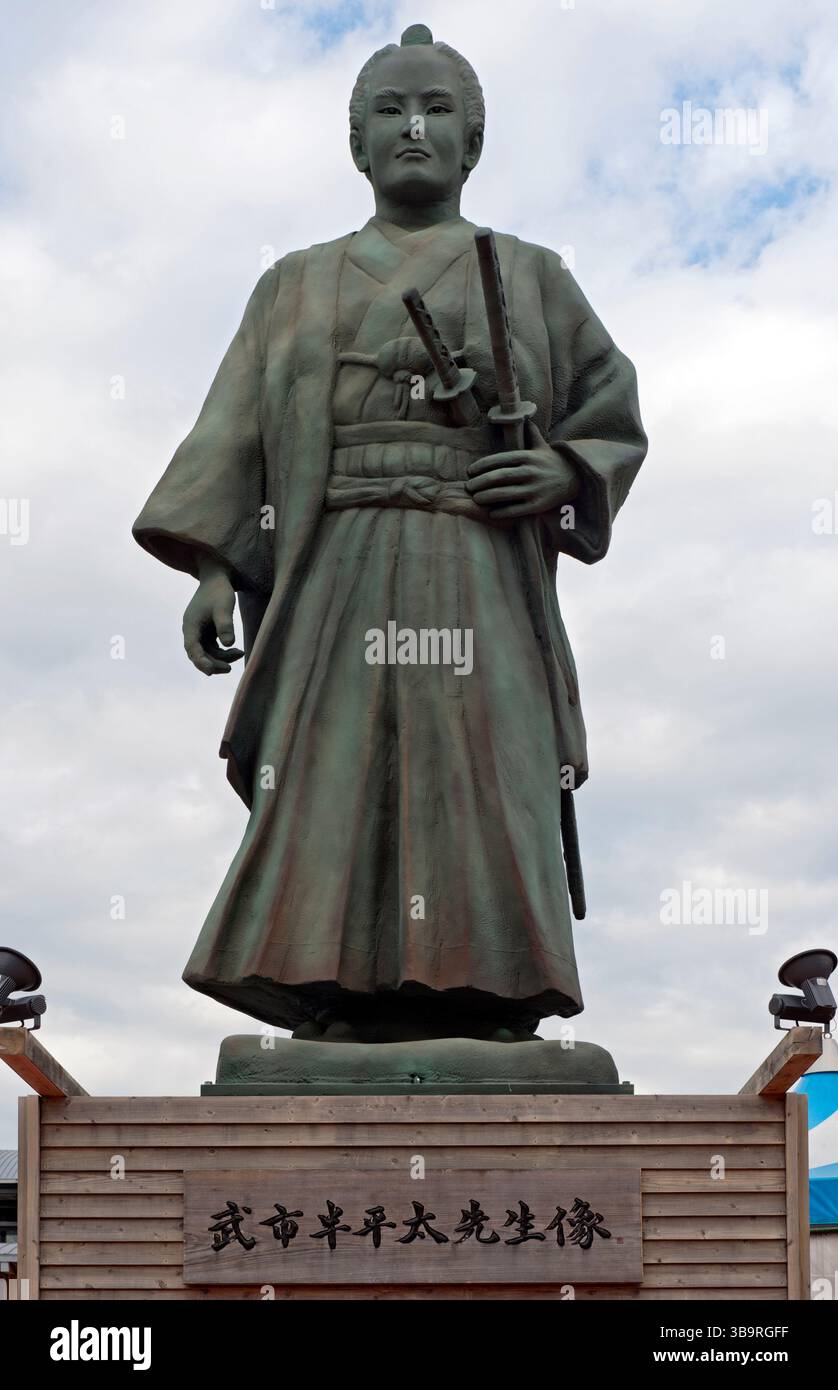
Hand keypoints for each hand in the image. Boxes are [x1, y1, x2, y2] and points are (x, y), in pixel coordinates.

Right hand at [182, 557, 243, 675]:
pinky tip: (237, 650)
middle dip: (213, 664)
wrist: (217, 576)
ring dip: (221, 658)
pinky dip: (223, 652)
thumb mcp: (224, 606)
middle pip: (198, 655)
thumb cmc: (219, 590)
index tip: (211, 670)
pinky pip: (212, 648)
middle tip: (229, 669)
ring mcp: (198, 631)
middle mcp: (191, 630)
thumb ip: (225, 624)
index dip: (201, 661)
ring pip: (207, 653)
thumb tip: (228, 644)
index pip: (192, 648)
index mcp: (191, 625)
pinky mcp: (206, 631)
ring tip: (240, 653)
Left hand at [465, 421, 579, 519]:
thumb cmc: (554, 462)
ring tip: (476, 498)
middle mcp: (530, 472)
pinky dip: (502, 512)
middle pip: (500, 477)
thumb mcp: (543, 446)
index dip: (482, 465)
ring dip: (487, 497)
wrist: (577, 478)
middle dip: (480, 482)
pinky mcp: (538, 505)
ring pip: (505, 494)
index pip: (499, 459)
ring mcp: (534, 489)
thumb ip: (530, 434)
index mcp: (528, 456)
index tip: (470, 471)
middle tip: (468, 487)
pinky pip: (516, 510)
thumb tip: (523, 417)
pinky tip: (491, 512)